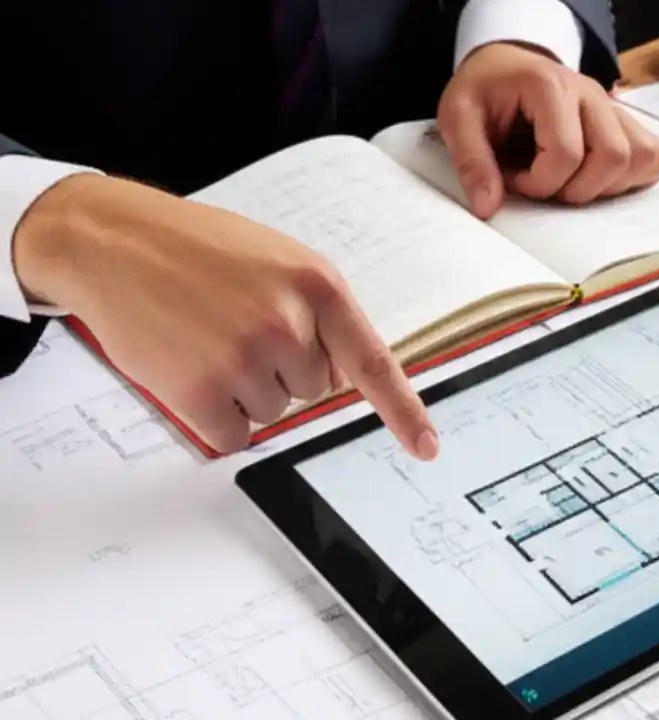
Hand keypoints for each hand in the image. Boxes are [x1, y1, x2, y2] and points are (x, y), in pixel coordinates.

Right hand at [14, 174, 438, 458]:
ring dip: (245, 389)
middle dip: (283, 367)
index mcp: (317, 286)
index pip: (373, 362)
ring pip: (274, 412)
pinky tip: (192, 370)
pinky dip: (216, 417)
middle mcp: (287, 322)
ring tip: (208, 336)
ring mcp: (243, 358)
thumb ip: (320, 312)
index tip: (425, 447)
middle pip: (315, 389)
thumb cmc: (198, 249)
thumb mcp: (279, 261)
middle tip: (237, 325)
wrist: (113, 242)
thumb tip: (346, 374)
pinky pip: (234, 436)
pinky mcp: (199, 393)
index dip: (403, 411)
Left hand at [437, 42, 658, 218]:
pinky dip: (636, 177)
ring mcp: (612, 107)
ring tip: (573, 183)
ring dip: (608, 186)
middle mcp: (591, 93)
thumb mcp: (458, 117)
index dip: (539, 183)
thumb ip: (471, 161)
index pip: (566, 153)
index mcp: (550, 86)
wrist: (505, 66)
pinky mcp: (623, 121)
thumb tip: (488, 206)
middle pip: (613, 156)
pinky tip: (602, 180)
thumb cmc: (483, 91)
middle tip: (547, 185)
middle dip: (578, 190)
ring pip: (640, 156)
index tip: (515, 179)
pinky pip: (655, 154)